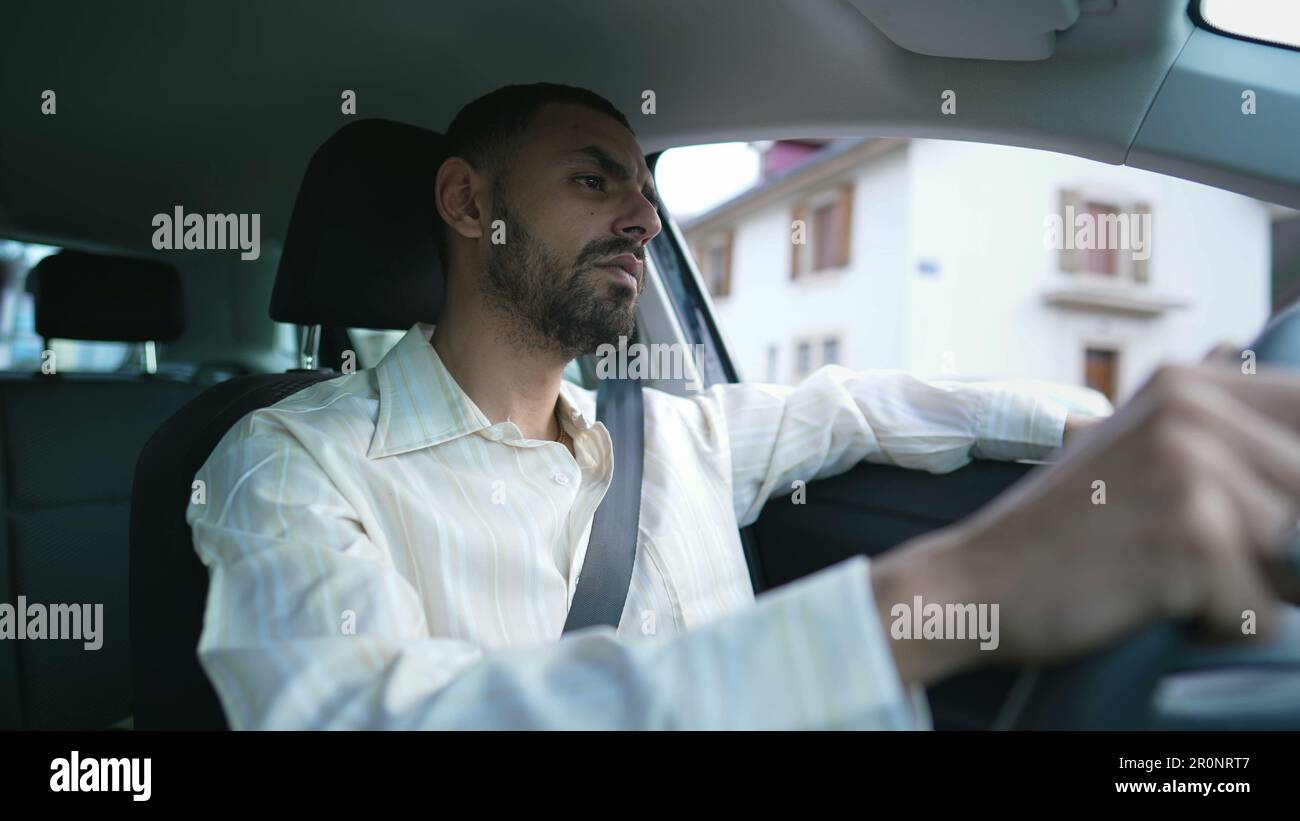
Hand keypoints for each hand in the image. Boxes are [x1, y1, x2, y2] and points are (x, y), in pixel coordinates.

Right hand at [873, 362, 1299, 685]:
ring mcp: (1192, 471)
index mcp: (1185, 386)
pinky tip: (1149, 606)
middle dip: (1273, 550)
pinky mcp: (1192, 538)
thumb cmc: (1053, 532)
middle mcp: (1193, 413)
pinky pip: (1261, 617)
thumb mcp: (1120, 445)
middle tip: (1186, 559)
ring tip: (1165, 579)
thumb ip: (1193, 408)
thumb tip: (1231, 344)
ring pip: (1298, 559)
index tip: (1245, 519)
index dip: (1291, 483)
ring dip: (1244, 591)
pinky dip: (1215, 631)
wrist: (973, 585)